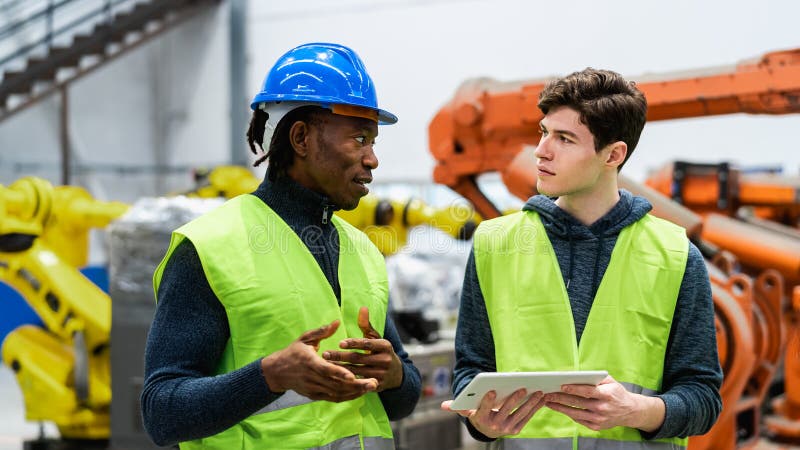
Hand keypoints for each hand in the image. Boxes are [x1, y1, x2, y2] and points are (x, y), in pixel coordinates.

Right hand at [261, 320, 377, 401]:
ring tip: (371, 387)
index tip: (353, 375)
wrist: (277, 372)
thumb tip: (337, 322)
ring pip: (336, 393)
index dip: (340, 373)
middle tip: (374, 383)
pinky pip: (333, 398)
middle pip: (336, 384)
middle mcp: (311, 377)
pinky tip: (359, 392)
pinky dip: (346, 396)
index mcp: (309, 362)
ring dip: (354, 392)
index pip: (326, 369)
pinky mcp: (314, 395)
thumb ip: (322, 331)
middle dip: (356, 384)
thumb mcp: (305, 338)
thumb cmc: (293, 352)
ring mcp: (313, 388)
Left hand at [322, 307, 402, 390]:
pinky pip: (358, 382)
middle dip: (340, 356)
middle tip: (325, 354)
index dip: (353, 343)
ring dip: (340, 368)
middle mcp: (385, 360)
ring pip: (356, 371)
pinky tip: (334, 376)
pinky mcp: (377, 385)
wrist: (396, 374)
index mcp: (385, 346)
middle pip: (359, 358)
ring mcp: (381, 374)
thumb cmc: (381, 351)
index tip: (339, 342)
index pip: (367, 343)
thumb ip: (367, 325)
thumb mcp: (376, 338)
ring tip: (325, 364)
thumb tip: (362, 308)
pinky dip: (346, 379)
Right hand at [441, 389, 545, 438]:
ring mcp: (507, 428)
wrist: (486, 431)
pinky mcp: (516, 429)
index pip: (484, 409)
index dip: (487, 400)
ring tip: (538, 392)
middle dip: (514, 399)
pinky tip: (541, 398)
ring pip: (520, 414)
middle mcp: (494, 426)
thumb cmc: (477, 414)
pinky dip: (535, 407)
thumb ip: (457, 406)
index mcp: (481, 419)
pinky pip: (527, 417)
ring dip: (530, 403)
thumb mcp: (466, 410)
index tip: (492, 390)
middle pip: (505, 410)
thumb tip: (443, 405)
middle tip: (522, 388)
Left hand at [544, 375, 664, 431]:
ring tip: (548, 402)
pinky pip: (579, 420)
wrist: (630, 411)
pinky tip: (559, 408)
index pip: (587, 391)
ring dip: (560, 408)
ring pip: (575, 413)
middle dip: (560, 398)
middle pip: (577, 403)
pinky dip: (568, 414)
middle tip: (547, 394)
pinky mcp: (597, 427)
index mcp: (606, 394)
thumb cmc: (616, 392)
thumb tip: (574, 375)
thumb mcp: (610, 381)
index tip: (561, 385)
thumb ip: (594, 377)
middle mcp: (603, 408)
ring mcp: (599, 419)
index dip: (574, 389)